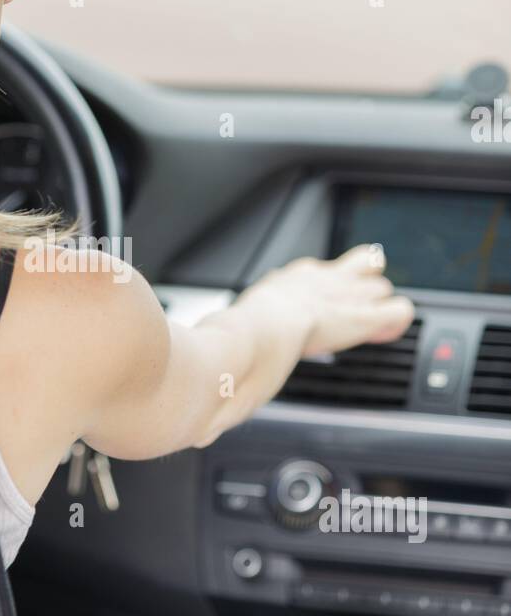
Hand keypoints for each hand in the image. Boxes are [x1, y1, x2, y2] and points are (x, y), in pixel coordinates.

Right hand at [237, 244, 414, 359]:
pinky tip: (390, 329)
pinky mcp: (363, 316)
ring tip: (375, 319)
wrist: (259, 329)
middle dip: (362, 286)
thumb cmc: (244, 331)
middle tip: (356, 306)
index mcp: (291, 282)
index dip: (325, 288)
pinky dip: (396, 321)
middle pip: (358, 266)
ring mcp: (345, 296)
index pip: (318, 275)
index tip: (319, 308)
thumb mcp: (234, 323)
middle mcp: (322, 280)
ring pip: (379, 286)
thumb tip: (218, 349)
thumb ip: (233, 332)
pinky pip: (397, 311)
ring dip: (378, 302)